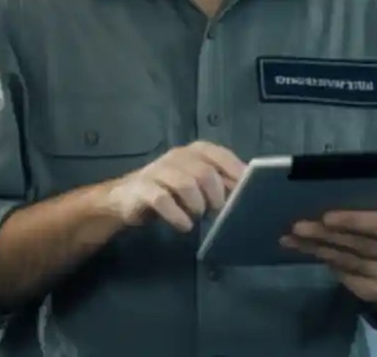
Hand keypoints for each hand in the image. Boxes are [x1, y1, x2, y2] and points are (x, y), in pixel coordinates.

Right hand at [102, 141, 245, 232]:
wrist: (127, 198)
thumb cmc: (170, 191)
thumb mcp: (197, 183)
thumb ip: (220, 182)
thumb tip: (249, 189)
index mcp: (194, 151)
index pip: (219, 154)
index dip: (235, 172)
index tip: (246, 191)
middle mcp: (177, 156)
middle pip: (205, 172)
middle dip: (216, 196)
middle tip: (216, 211)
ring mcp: (158, 171)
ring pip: (185, 184)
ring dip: (197, 206)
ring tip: (197, 217)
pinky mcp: (143, 188)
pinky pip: (163, 200)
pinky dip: (178, 216)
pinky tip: (184, 225)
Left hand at [279, 198, 376, 303]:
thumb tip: (337, 188)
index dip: (354, 220)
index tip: (326, 217)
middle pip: (360, 245)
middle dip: (325, 235)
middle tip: (297, 227)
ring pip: (349, 262)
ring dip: (319, 249)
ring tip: (294, 239)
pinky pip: (348, 277)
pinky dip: (328, 264)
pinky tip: (312, 252)